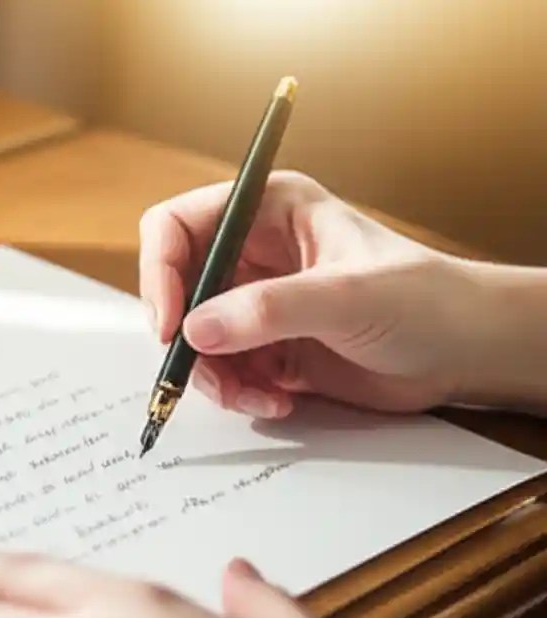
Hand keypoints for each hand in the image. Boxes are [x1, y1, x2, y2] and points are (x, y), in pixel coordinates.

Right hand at [138, 171, 477, 417]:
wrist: (464, 353)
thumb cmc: (425, 301)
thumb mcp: (347, 296)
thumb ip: (269, 309)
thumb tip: (196, 330)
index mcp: (268, 210)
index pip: (179, 225)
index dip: (161, 271)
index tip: (169, 322)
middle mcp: (253, 252)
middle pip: (177, 287)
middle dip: (184, 334)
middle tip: (199, 370)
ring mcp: (256, 301)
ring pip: (194, 336)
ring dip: (212, 373)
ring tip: (255, 394)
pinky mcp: (265, 345)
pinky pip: (221, 369)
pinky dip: (236, 391)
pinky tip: (275, 400)